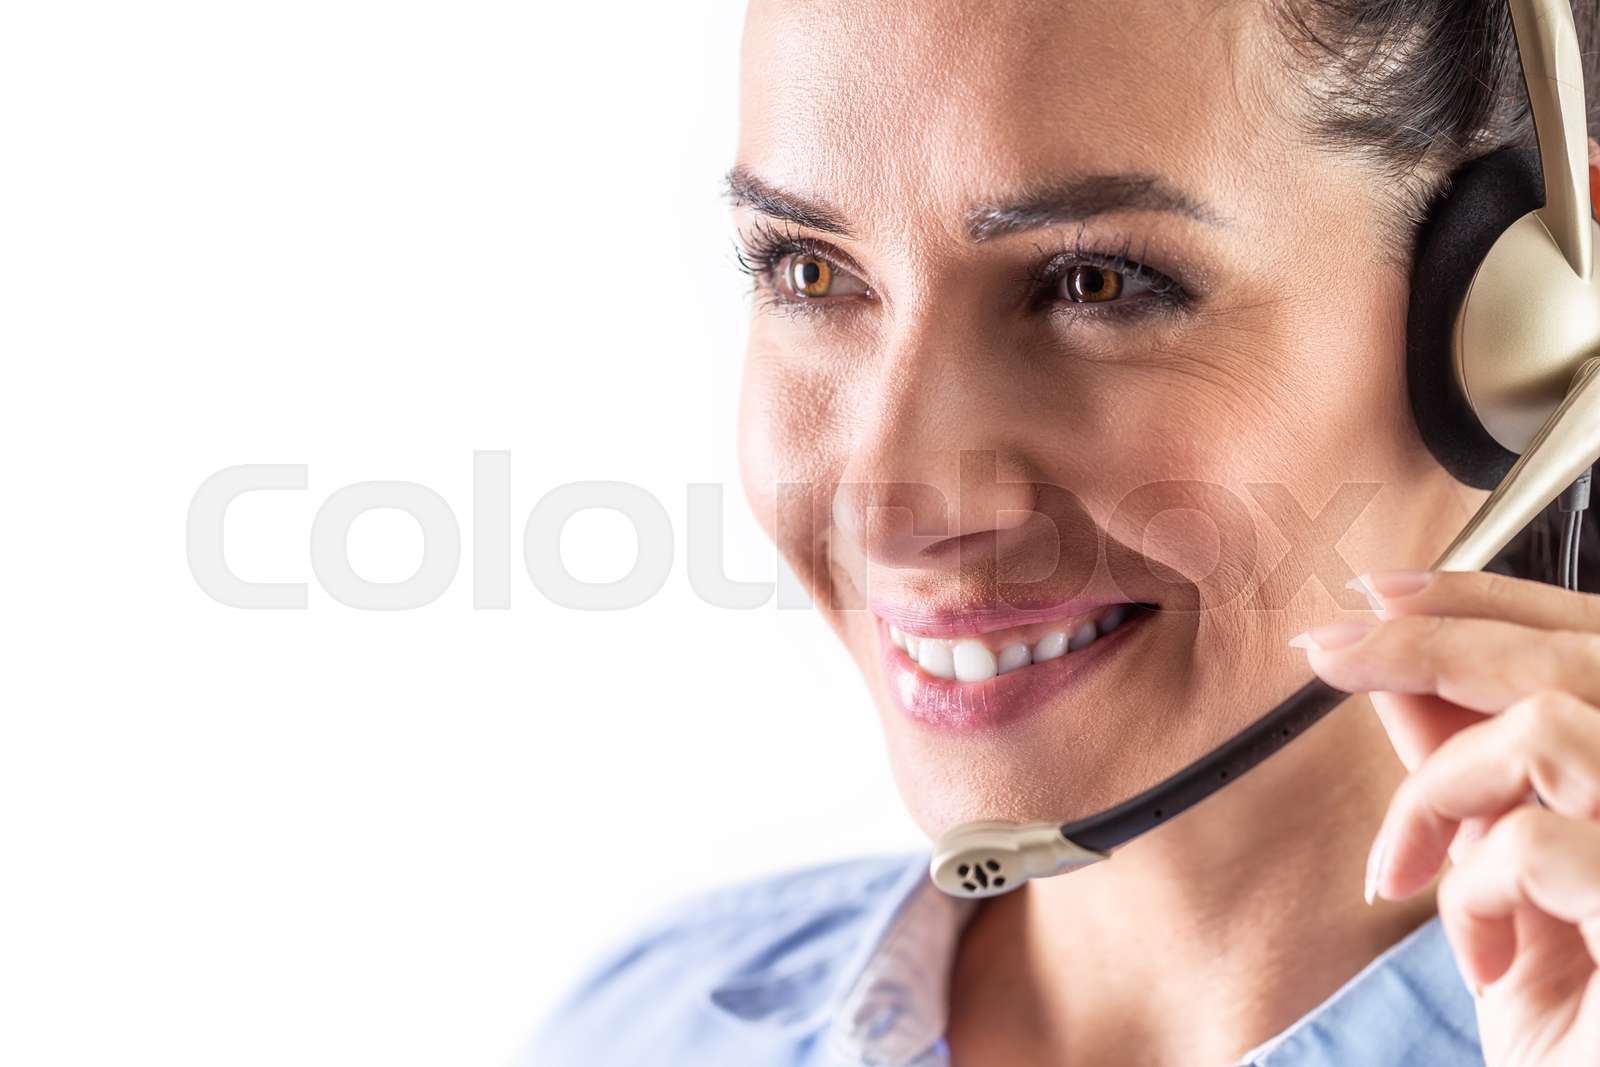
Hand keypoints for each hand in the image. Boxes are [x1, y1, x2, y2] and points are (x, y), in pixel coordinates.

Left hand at [1292, 569, 1599, 1066]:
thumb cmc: (1580, 1030)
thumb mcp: (1507, 882)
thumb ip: (1473, 774)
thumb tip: (1400, 675)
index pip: (1593, 640)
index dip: (1490, 598)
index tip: (1380, 592)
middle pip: (1572, 662)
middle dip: (1425, 642)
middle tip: (1323, 649)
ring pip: (1550, 730)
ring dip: (1446, 791)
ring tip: (1411, 870)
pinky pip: (1536, 844)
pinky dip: (1474, 889)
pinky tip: (1478, 956)